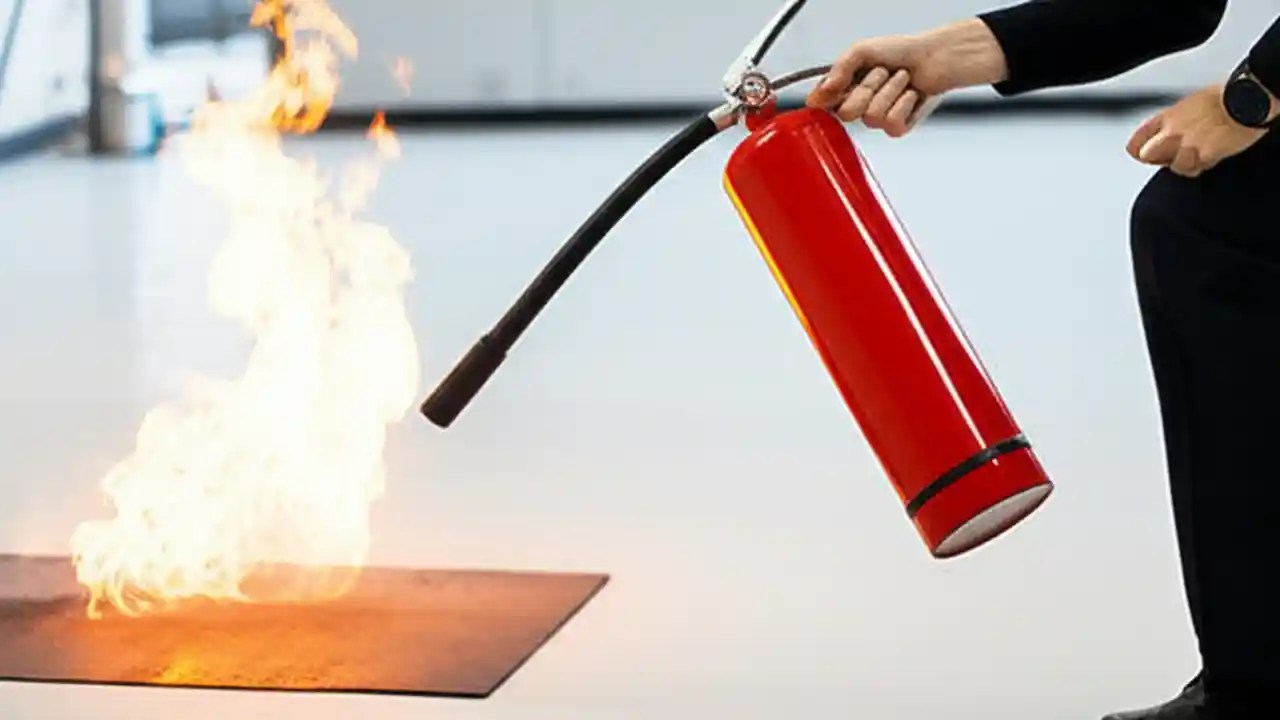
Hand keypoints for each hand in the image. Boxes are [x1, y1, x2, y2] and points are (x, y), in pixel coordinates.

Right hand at [806, 19, 1008, 136]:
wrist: (937, 57)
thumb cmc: (903, 50)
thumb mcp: (861, 51)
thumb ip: (836, 71)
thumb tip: (816, 96)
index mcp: (846, 87)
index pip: (823, 105)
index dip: (829, 98)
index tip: (836, 89)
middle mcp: (859, 104)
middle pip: (847, 113)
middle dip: (867, 88)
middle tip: (881, 73)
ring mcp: (878, 118)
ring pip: (872, 118)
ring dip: (890, 92)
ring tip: (902, 79)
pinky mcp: (898, 127)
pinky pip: (893, 124)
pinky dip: (904, 104)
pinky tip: (911, 94)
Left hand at [1127, 85, 1271, 176]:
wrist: (1248, 98)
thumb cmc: (1228, 96)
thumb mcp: (1193, 103)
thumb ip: (1178, 120)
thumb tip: (1174, 130)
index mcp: (1169, 115)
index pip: (1138, 140)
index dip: (1139, 150)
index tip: (1142, 154)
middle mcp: (1173, 130)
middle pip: (1148, 156)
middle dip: (1160, 159)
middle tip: (1174, 157)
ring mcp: (1187, 144)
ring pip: (1175, 166)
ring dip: (1187, 163)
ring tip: (1202, 153)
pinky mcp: (1204, 155)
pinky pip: (1197, 168)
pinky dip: (1204, 165)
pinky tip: (1213, 155)